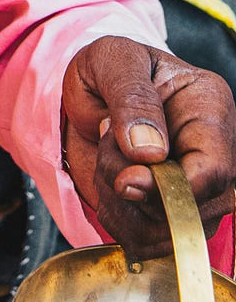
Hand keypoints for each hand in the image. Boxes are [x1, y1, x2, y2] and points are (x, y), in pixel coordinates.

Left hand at [62, 34, 235, 257]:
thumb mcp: (113, 60)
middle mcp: (210, 152)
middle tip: (106, 144)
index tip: (126, 180)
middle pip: (193, 207)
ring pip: (169, 230)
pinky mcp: (168, 209)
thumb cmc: (106, 66)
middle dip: (134, 188)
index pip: (214, 169)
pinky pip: (149, 241)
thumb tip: (149, 153)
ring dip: (121, 204)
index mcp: (209, 107)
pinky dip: (117, 219)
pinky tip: (106, 184)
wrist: (87, 90)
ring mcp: (193, 186)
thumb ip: (132, 98)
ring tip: (106, 158)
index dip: (171, 187)